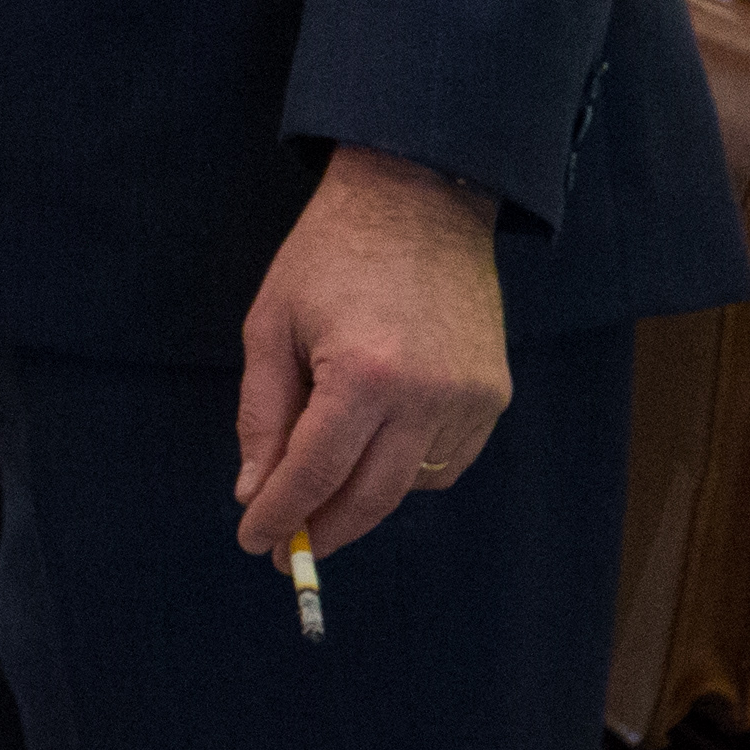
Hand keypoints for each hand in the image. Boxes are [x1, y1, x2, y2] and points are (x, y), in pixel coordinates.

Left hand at [233, 143, 511, 566]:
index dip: (281, 514)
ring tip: (324, 482)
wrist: (418, 200)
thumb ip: (263, 414)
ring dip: (364, 496)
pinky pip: (445, 461)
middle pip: (371, 496)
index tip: (257, 543)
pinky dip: (406, 468)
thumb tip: (255, 490)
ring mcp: (470, 400)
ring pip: (410, 485)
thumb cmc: (327, 255)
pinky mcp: (494, 396)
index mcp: (362, 375)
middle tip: (291, 549)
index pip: (315, 472)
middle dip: (326, 528)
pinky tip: (376, 445)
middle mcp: (426, 396)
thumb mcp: (271, 325)